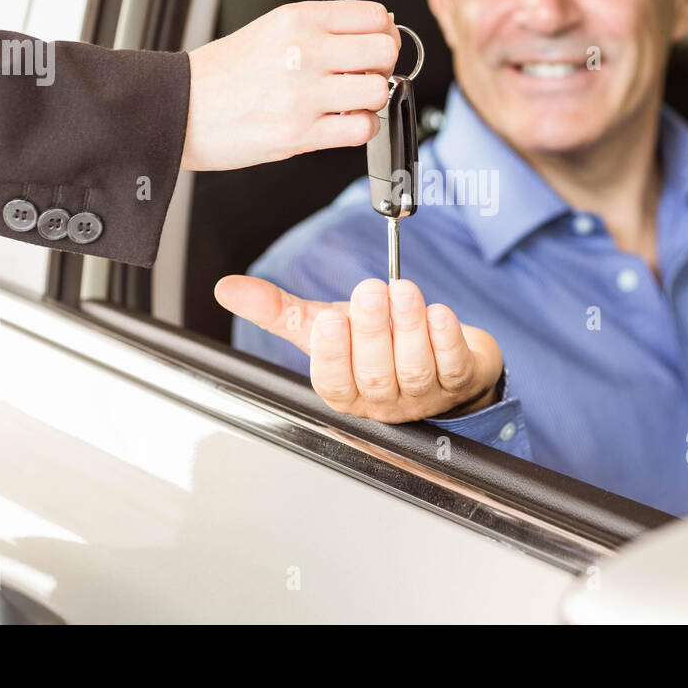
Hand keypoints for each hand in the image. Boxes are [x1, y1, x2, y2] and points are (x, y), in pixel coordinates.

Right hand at [182, 0, 400, 170]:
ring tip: (349, 103)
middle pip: (385, 51)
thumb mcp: (273, 29)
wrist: (180, 108)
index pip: (375, 16)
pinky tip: (341, 123)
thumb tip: (379, 27)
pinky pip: (362, 129)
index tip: (373, 48)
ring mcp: (303, 94)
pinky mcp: (300, 132)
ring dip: (372, 101)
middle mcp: (304, 52)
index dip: (384, 35)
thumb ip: (324, 27)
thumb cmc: (223, 74)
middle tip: (364, 76)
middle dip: (383, 67)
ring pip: (378, 91)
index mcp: (298, 20)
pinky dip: (360, 128)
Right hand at [215, 275, 503, 422]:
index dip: (332, 355)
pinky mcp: (460, 380)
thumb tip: (228, 288)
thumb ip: (279, 311)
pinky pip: (454, 366)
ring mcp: (424, 394)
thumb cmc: (373, 342)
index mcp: (346, 391)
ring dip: (409, 326)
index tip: (330, 320)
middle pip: (375, 374)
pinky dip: (447, 339)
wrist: (432, 347)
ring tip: (403, 291)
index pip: (333, 384)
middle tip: (370, 291)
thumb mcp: (324, 326)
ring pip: (414, 368)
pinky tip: (440, 313)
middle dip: (373, 331)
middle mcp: (384, 399)